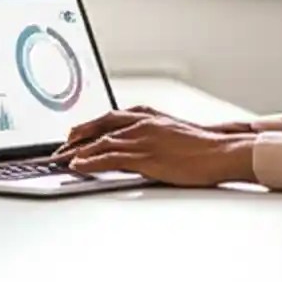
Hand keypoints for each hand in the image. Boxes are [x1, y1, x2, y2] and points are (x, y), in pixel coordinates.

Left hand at [52, 115, 256, 186]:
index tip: (76, 134)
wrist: (221, 151)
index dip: (90, 126)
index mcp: (149, 115)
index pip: (111, 117)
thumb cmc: (204, 146)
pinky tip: (77, 165)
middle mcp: (142, 122)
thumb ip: (154, 134)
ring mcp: (143, 139)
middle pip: (100, 125)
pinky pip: (109, 158)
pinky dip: (90, 161)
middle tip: (61, 146)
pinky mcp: (145, 156)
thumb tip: (141, 145)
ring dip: (77, 151)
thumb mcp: (174, 133)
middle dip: (78, 136)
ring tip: (61, 159)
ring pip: (100, 142)